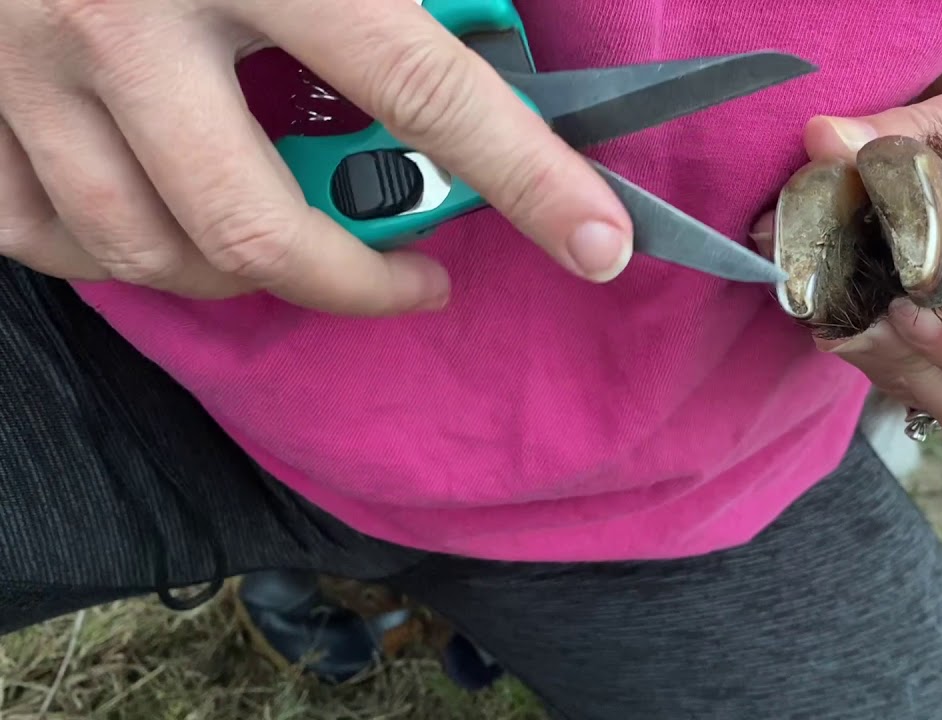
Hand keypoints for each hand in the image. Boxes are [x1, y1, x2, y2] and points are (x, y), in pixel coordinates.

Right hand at [0, 0, 632, 315]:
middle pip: (256, 224)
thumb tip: (489, 12)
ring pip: (145, 249)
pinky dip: (116, 255)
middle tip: (422, 276)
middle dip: (361, 282)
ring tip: (302, 249)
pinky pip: (37, 235)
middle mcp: (118, 12)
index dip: (525, 176)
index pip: (420, 87)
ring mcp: (16, 65)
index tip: (597, 244)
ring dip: (246, 276)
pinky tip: (169, 225)